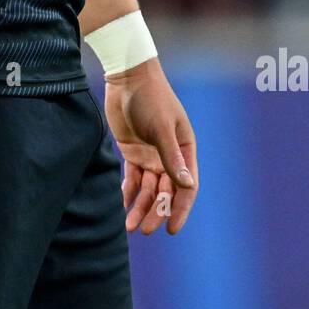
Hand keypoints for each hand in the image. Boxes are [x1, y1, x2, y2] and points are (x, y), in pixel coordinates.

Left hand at [104, 59, 197, 235]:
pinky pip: (132, 179)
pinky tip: (121, 207)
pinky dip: (128, 193)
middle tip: (144, 230)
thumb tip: (187, 186)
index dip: (180, 209)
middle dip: (156, 212)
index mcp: (185, 150)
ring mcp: (150, 155)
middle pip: (165, 192)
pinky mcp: (132, 152)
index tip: (171, 229)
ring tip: (129, 226)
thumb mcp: (162, 128)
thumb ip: (171, 157)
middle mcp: (170, 156)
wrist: (127, 78)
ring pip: (148, 189)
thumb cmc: (151, 99)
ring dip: (140, 207)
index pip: (186, 187)